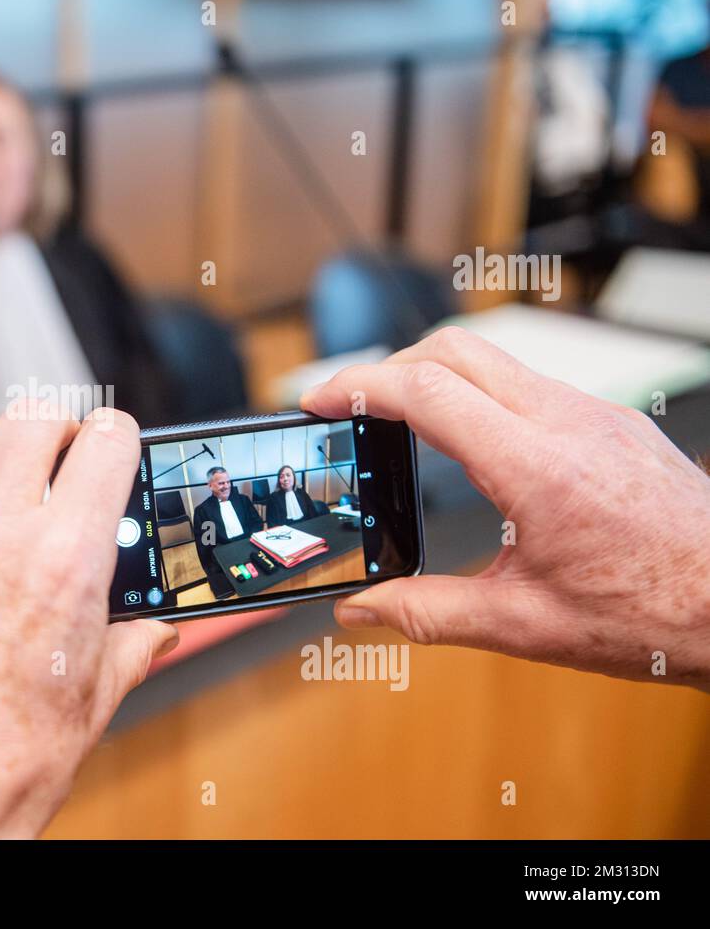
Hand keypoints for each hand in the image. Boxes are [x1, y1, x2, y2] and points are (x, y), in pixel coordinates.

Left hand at [0, 403, 178, 837]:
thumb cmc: (3, 766)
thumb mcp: (93, 701)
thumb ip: (131, 645)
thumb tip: (157, 628)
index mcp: (64, 562)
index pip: (103, 441)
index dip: (112, 438)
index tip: (105, 446)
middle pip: (29, 421)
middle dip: (50, 435)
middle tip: (50, 462)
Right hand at [300, 325, 709, 690]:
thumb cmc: (654, 614)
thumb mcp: (523, 625)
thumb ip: (427, 613)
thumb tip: (362, 612)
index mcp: (537, 469)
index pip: (426, 390)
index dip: (358, 386)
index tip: (319, 400)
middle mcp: (568, 423)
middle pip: (454, 348)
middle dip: (388, 367)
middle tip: (352, 407)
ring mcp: (595, 414)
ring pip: (494, 361)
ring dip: (436, 377)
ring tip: (402, 423)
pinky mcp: (612, 421)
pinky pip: (529, 383)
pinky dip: (480, 394)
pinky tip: (473, 444)